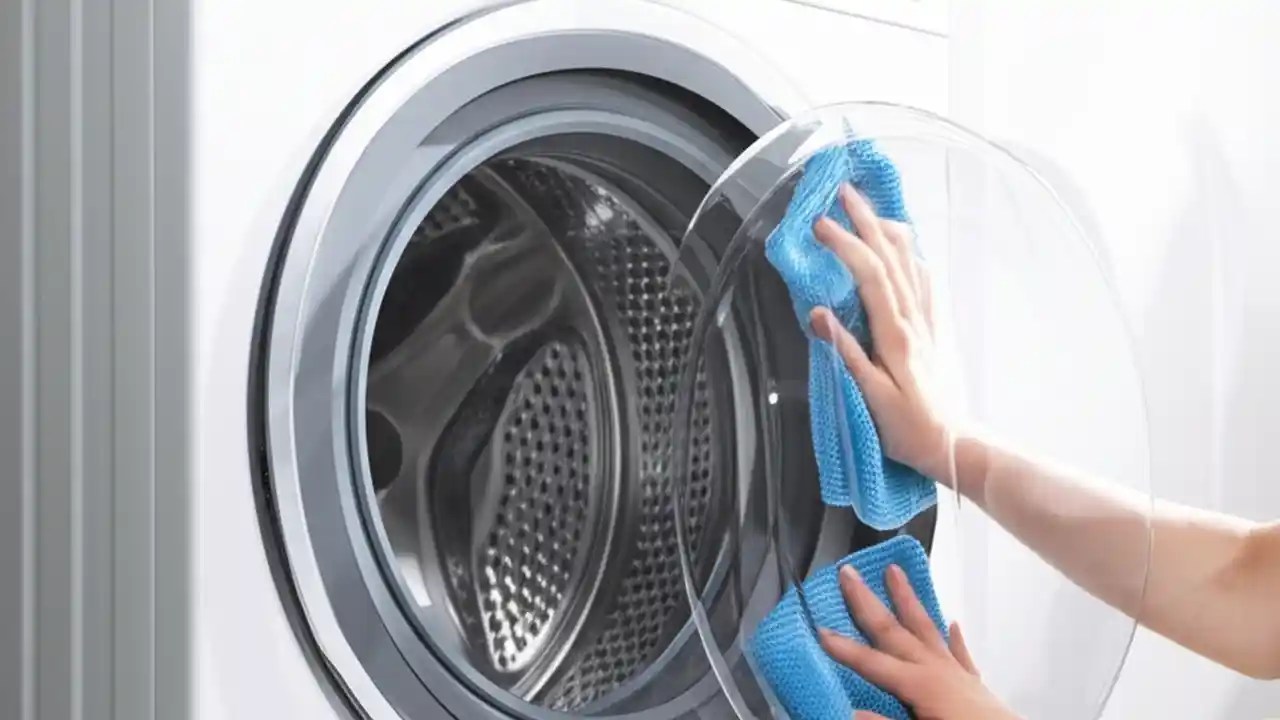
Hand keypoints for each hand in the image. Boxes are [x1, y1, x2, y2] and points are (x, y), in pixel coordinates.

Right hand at [809, 184, 954, 484]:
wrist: (957, 445)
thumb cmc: (911, 429)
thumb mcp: (872, 398)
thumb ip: (846, 353)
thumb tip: (818, 315)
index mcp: (896, 334)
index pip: (870, 275)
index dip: (845, 244)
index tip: (820, 223)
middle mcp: (916, 320)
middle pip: (892, 257)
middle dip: (867, 220)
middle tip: (844, 192)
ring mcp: (930, 322)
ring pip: (911, 262)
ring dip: (889, 230)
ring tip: (871, 207)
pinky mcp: (937, 330)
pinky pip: (925, 281)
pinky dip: (912, 256)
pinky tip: (906, 248)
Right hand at [818, 563, 1017, 719]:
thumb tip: (848, 711)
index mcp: (918, 684)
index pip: (872, 662)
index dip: (843, 647)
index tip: (818, 627)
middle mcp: (935, 669)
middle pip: (894, 630)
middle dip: (868, 601)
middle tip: (849, 571)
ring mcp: (956, 673)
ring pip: (926, 628)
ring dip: (907, 599)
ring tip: (895, 571)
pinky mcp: (973, 684)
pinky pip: (960, 653)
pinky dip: (954, 636)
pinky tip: (952, 622)